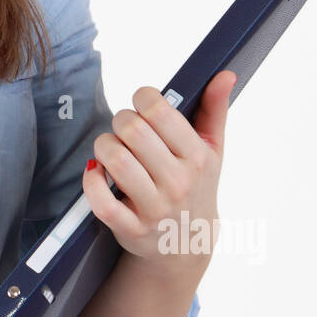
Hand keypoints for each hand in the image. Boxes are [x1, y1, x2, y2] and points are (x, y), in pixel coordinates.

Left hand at [81, 71, 236, 265]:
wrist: (187, 242)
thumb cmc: (196, 186)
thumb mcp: (212, 150)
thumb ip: (215, 109)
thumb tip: (225, 73)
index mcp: (197, 157)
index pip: (159, 111)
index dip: (142, 98)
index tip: (141, 105)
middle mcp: (178, 183)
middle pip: (132, 130)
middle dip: (120, 121)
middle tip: (125, 129)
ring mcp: (154, 208)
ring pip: (115, 159)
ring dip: (104, 147)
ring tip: (111, 150)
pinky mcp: (131, 229)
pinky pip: (101, 201)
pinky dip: (91, 181)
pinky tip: (97, 172)